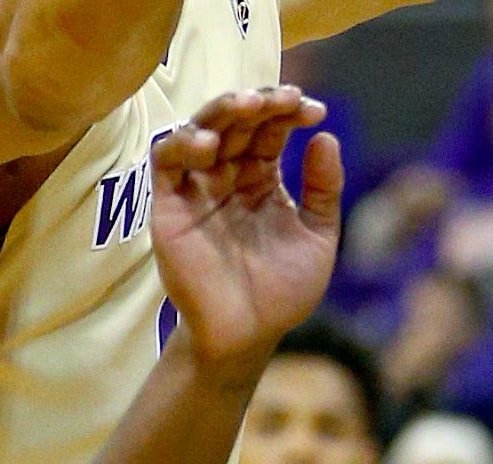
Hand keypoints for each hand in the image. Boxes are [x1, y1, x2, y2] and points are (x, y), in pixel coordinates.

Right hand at [150, 87, 343, 367]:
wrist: (246, 335)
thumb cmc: (281, 293)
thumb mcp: (318, 237)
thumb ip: (324, 189)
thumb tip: (326, 137)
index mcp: (261, 179)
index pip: (270, 130)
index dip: (289, 113)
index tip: (314, 111)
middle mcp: (228, 176)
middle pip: (236, 122)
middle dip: (260, 104)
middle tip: (285, 99)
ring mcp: (197, 188)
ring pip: (200, 129)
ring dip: (223, 111)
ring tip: (250, 106)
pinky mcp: (169, 205)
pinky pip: (166, 160)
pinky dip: (184, 143)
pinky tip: (212, 144)